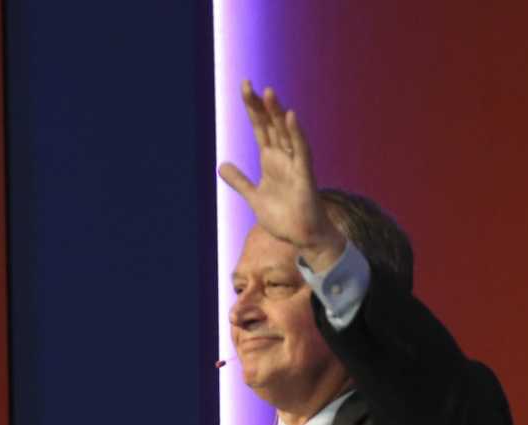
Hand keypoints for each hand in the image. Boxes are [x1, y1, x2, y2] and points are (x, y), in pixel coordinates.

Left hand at [217, 81, 346, 268]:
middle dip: (259, 105)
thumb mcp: (254, 198)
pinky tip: (291, 117)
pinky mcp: (306, 176)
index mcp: (271, 160)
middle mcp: (284, 157)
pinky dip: (296, 134)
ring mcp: (295, 165)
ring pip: (286, 133)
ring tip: (268, 92)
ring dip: (278, 113)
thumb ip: (240, 181)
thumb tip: (221, 165)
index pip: (260, 128)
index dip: (252, 108)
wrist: (303, 238)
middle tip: (247, 84)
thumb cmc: (284, 218)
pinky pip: (302, 151)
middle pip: (270, 125)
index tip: (244, 87)